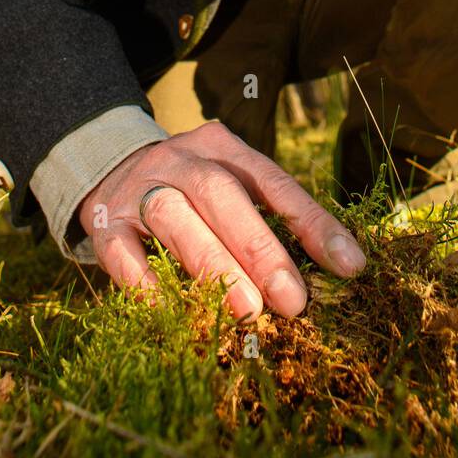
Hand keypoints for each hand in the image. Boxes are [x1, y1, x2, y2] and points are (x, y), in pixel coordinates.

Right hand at [77, 120, 365, 321]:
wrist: (107, 164)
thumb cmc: (192, 191)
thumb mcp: (230, 185)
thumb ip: (267, 218)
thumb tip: (328, 273)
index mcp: (224, 147)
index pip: (275, 182)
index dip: (313, 223)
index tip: (350, 266)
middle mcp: (182, 159)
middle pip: (222, 193)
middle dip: (260, 248)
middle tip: (294, 300)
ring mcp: (140, 187)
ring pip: (175, 216)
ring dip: (213, 264)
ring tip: (248, 311)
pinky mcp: (107, 221)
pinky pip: (122, 249)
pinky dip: (144, 280)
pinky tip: (169, 309)